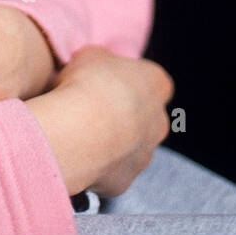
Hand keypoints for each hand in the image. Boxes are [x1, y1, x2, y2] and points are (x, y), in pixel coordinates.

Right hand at [27, 44, 174, 197]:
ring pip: (129, 147)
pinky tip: (76, 154)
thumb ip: (102, 60)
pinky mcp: (126, 180)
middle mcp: (159, 121)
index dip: (126, 81)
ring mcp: (145, 155)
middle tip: (90, 109)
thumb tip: (97, 67)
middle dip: (121, 115)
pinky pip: (111, 171)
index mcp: (156, 84)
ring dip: (109, 142)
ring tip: (78, 133)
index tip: (103, 82)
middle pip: (143, 117)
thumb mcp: (90, 54)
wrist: (78, 132)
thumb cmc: (87, 85)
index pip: (150, 81)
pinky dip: (97, 165)